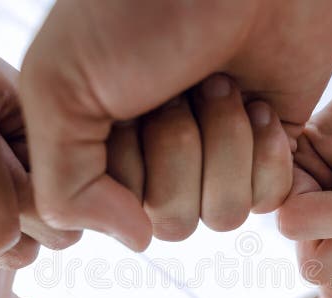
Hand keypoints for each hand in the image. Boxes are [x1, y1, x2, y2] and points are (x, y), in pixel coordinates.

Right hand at [19, 0, 331, 249]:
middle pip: (172, 222)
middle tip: (182, 85)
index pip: (108, 216)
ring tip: (223, 84)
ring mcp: (216, 154)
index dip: (126, 168)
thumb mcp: (61, 87)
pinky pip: (271, 201)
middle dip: (182, 152)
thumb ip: (63, 184)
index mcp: (99, 144)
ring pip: (223, 216)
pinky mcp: (269, 150)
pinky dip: (268, 154)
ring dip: (227, 146)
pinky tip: (260, 104)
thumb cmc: (139, 8)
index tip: (126, 102)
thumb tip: (134, 240)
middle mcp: (157, 157)